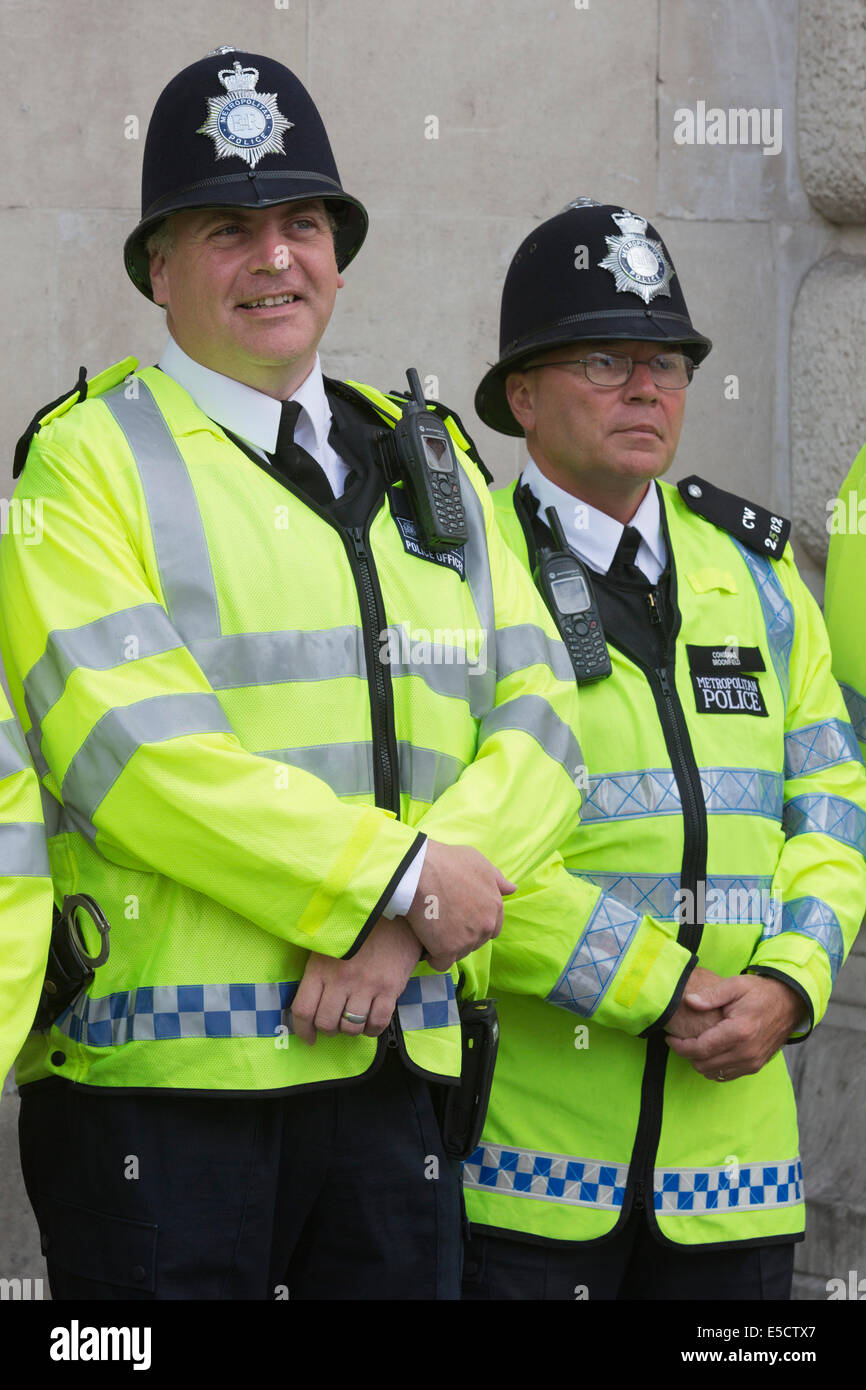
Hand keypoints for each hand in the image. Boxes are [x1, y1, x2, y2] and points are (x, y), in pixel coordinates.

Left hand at [291, 916, 421, 1044]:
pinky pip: (378, 1023)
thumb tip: (308, 1001)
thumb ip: (316, 970)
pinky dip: (372, 1030)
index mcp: (320, 967)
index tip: (307, 1038)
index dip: (302, 1030)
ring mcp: (366, 985)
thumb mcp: (328, 943)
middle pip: (326, 1023)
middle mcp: (341, 979)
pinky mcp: (390, 989)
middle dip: (327, 1030)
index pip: (303, 1009)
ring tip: (352, 1020)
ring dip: (350, 1030)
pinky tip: (370, 1022)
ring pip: (351, 1027)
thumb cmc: (358, 930)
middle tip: (333, 1024)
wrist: (396, 914)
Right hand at [404, 840, 515, 972]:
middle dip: (463, 936)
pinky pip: (442, 964)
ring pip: (460, 953)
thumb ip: (496, 878)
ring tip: (433, 932)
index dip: (477, 925)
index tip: (461, 919)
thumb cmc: (447, 861)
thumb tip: (512, 889)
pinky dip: (434, 958)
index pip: (493, 928)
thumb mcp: (478, 862)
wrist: (420, 870)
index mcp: (495, 906)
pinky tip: (427, 948)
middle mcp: (485, 925)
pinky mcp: (447, 949)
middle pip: (476, 942)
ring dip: (448, 947)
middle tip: (444, 923)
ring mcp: (467, 939)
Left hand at [666, 973, 803, 1081]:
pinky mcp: (755, 1066)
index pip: (700, 1049)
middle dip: (686, 1054)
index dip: (680, 1046)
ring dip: (698, 1062)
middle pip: (704, 1064)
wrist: (789, 1003)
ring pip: (713, 1073)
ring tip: (692, 1045)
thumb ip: (711, 994)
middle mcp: (746, 1052)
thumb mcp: (735, 985)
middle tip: (679, 1040)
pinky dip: (713, 1068)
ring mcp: (752, 1062)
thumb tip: (689, 1001)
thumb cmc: (759, 992)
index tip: (669, 1038)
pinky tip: (708, 1052)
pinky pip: (726, 1075)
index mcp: (739, 1031)